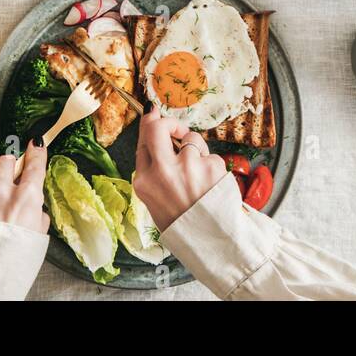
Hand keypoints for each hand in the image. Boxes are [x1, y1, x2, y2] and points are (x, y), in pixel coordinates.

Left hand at [0, 141, 49, 233]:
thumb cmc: (13, 265)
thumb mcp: (37, 240)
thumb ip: (37, 219)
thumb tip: (36, 210)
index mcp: (26, 200)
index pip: (35, 165)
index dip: (36, 151)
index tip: (36, 144)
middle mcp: (1, 194)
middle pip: (3, 161)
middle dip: (5, 166)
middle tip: (6, 174)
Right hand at [133, 106, 230, 230]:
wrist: (211, 240)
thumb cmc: (181, 220)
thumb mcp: (154, 199)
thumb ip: (153, 167)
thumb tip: (152, 126)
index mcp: (145, 181)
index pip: (143, 141)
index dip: (150, 124)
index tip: (154, 114)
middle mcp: (163, 172)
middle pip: (159, 127)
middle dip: (169, 122)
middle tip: (178, 129)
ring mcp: (188, 167)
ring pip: (192, 139)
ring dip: (197, 151)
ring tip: (199, 176)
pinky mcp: (211, 167)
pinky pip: (211, 156)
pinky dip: (212, 167)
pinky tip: (211, 186)